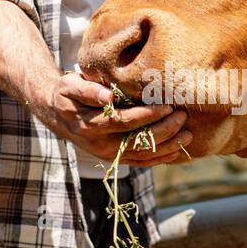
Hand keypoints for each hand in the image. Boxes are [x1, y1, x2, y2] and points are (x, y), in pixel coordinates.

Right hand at [30, 71, 192, 166]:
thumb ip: (87, 90)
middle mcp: (100, 145)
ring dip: (168, 147)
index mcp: (90, 126)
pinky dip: (160, 159)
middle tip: (183, 116)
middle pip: (137, 141)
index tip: (166, 105)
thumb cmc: (67, 94)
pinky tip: (178, 151)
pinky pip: (141, 162)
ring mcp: (109, 155)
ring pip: (143, 155)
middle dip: (164, 130)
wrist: (58, 115)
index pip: (124, 122)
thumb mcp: (70, 86)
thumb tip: (107, 95)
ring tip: (188, 135)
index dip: (146, 115)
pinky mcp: (116, 158)